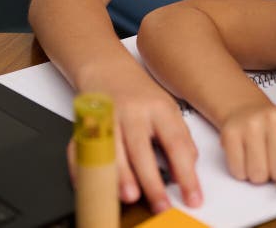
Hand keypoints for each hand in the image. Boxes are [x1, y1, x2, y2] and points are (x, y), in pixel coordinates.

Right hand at [67, 65, 201, 212]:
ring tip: (130, 196)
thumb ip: (180, 140)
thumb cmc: (141, 95)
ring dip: (120, 176)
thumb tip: (189, 172)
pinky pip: (82, 150)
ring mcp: (107, 118)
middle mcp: (133, 112)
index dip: (186, 173)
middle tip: (161, 206)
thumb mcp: (168, 110)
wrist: (109, 70)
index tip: (193, 197)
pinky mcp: (86, 126)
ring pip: (112, 150)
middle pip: (142, 149)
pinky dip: (86, 170)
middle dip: (151, 182)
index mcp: (159, 109)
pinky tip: (96, 185)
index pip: (176, 143)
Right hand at [220, 104, 275, 184]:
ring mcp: (250, 124)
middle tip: (273, 160)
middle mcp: (274, 118)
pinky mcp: (230, 133)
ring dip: (259, 174)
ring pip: (257, 175)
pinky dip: (242, 171)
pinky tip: (246, 156)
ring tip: (260, 158)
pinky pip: (238, 171)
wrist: (246, 111)